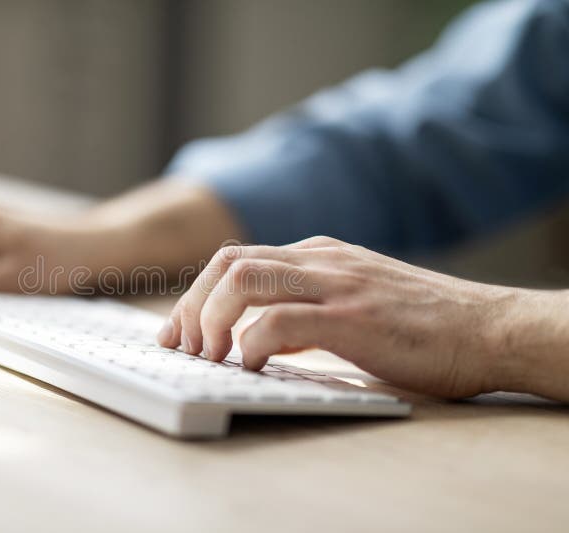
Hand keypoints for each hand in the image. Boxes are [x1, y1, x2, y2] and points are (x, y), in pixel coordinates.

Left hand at [157, 236, 526, 398]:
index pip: (233, 259)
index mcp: (316, 255)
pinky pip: (280, 320)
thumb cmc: (421, 325)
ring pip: (243, 279)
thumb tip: (257, 338)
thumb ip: (303, 315)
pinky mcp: (353, 316)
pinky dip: (252, 342)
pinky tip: (253, 365)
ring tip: (210, 355)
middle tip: (182, 346)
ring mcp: (336, 283)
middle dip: (191, 305)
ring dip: (212, 319)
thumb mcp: (350, 307)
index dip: (194, 295)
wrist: (488, 328)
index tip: (176, 331)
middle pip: (226, 263)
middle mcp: (320, 259)